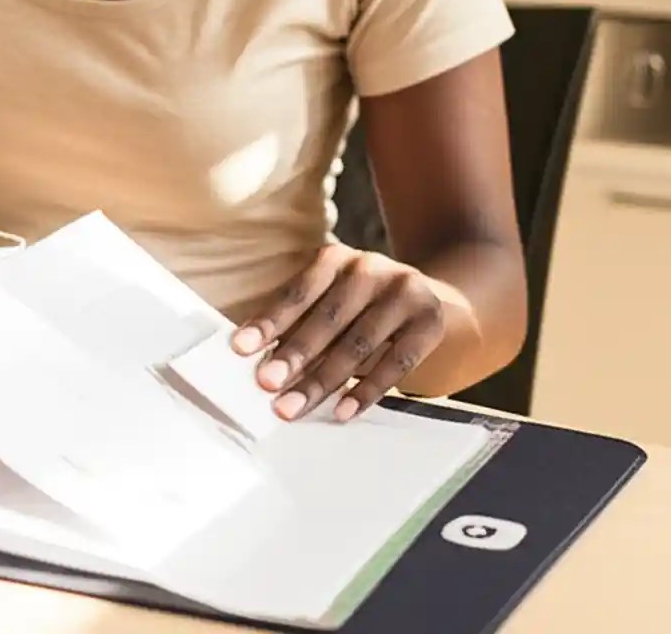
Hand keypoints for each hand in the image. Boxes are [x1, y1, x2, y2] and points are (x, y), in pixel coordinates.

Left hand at [231, 244, 445, 421]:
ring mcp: (404, 293)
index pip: (297, 293)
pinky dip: (366, 390)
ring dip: (322, 381)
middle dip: (293, 356)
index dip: (269, 322)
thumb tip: (254, 361)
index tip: (240, 349)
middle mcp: (370, 269)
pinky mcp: (429, 321)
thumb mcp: (328, 301)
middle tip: (266, 385)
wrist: (429, 298)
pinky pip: (396, 362)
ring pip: (358, 344)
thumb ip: (296, 324)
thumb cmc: (358, 307)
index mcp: (335, 259)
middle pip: (326, 320)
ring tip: (292, 408)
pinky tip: (341, 412)